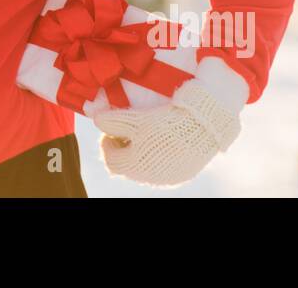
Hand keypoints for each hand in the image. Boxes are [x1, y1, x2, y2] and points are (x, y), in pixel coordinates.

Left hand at [92, 78, 241, 186]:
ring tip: (145, 135)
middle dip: (123, 149)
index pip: (110, 160)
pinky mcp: (182, 175)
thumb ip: (112, 121)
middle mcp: (147, 177)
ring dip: (139, 154)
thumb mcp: (134, 119)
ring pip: (144, 169)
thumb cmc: (164, 122)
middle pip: (127, 166)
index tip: (111, 130)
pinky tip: (162, 141)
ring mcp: (166, 178)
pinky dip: (157, 157)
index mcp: (133, 165)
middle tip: (126, 132)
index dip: (107, 143)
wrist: (202, 126)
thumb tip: (95, 119)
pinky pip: (162, 169)